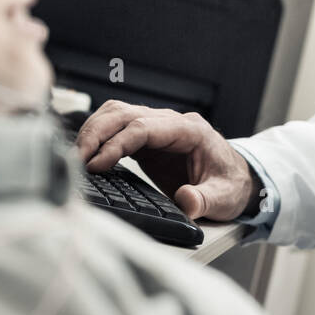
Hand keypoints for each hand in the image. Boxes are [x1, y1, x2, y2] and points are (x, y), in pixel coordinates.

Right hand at [75, 101, 259, 221]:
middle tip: (76, 159)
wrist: (238, 180)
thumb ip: (206, 200)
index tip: (97, 164)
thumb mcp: (224, 198)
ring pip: (117, 113)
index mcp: (190, 130)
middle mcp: (172, 122)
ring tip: (75, 155)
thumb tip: (187, 201)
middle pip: (125, 113)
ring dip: (94, 130)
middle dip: (97, 133)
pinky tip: (86, 153)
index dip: (117, 143)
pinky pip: (118, 126)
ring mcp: (159, 127)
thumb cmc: (231, 185)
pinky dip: (99, 135)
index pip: (144, 126)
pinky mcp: (149, 139)